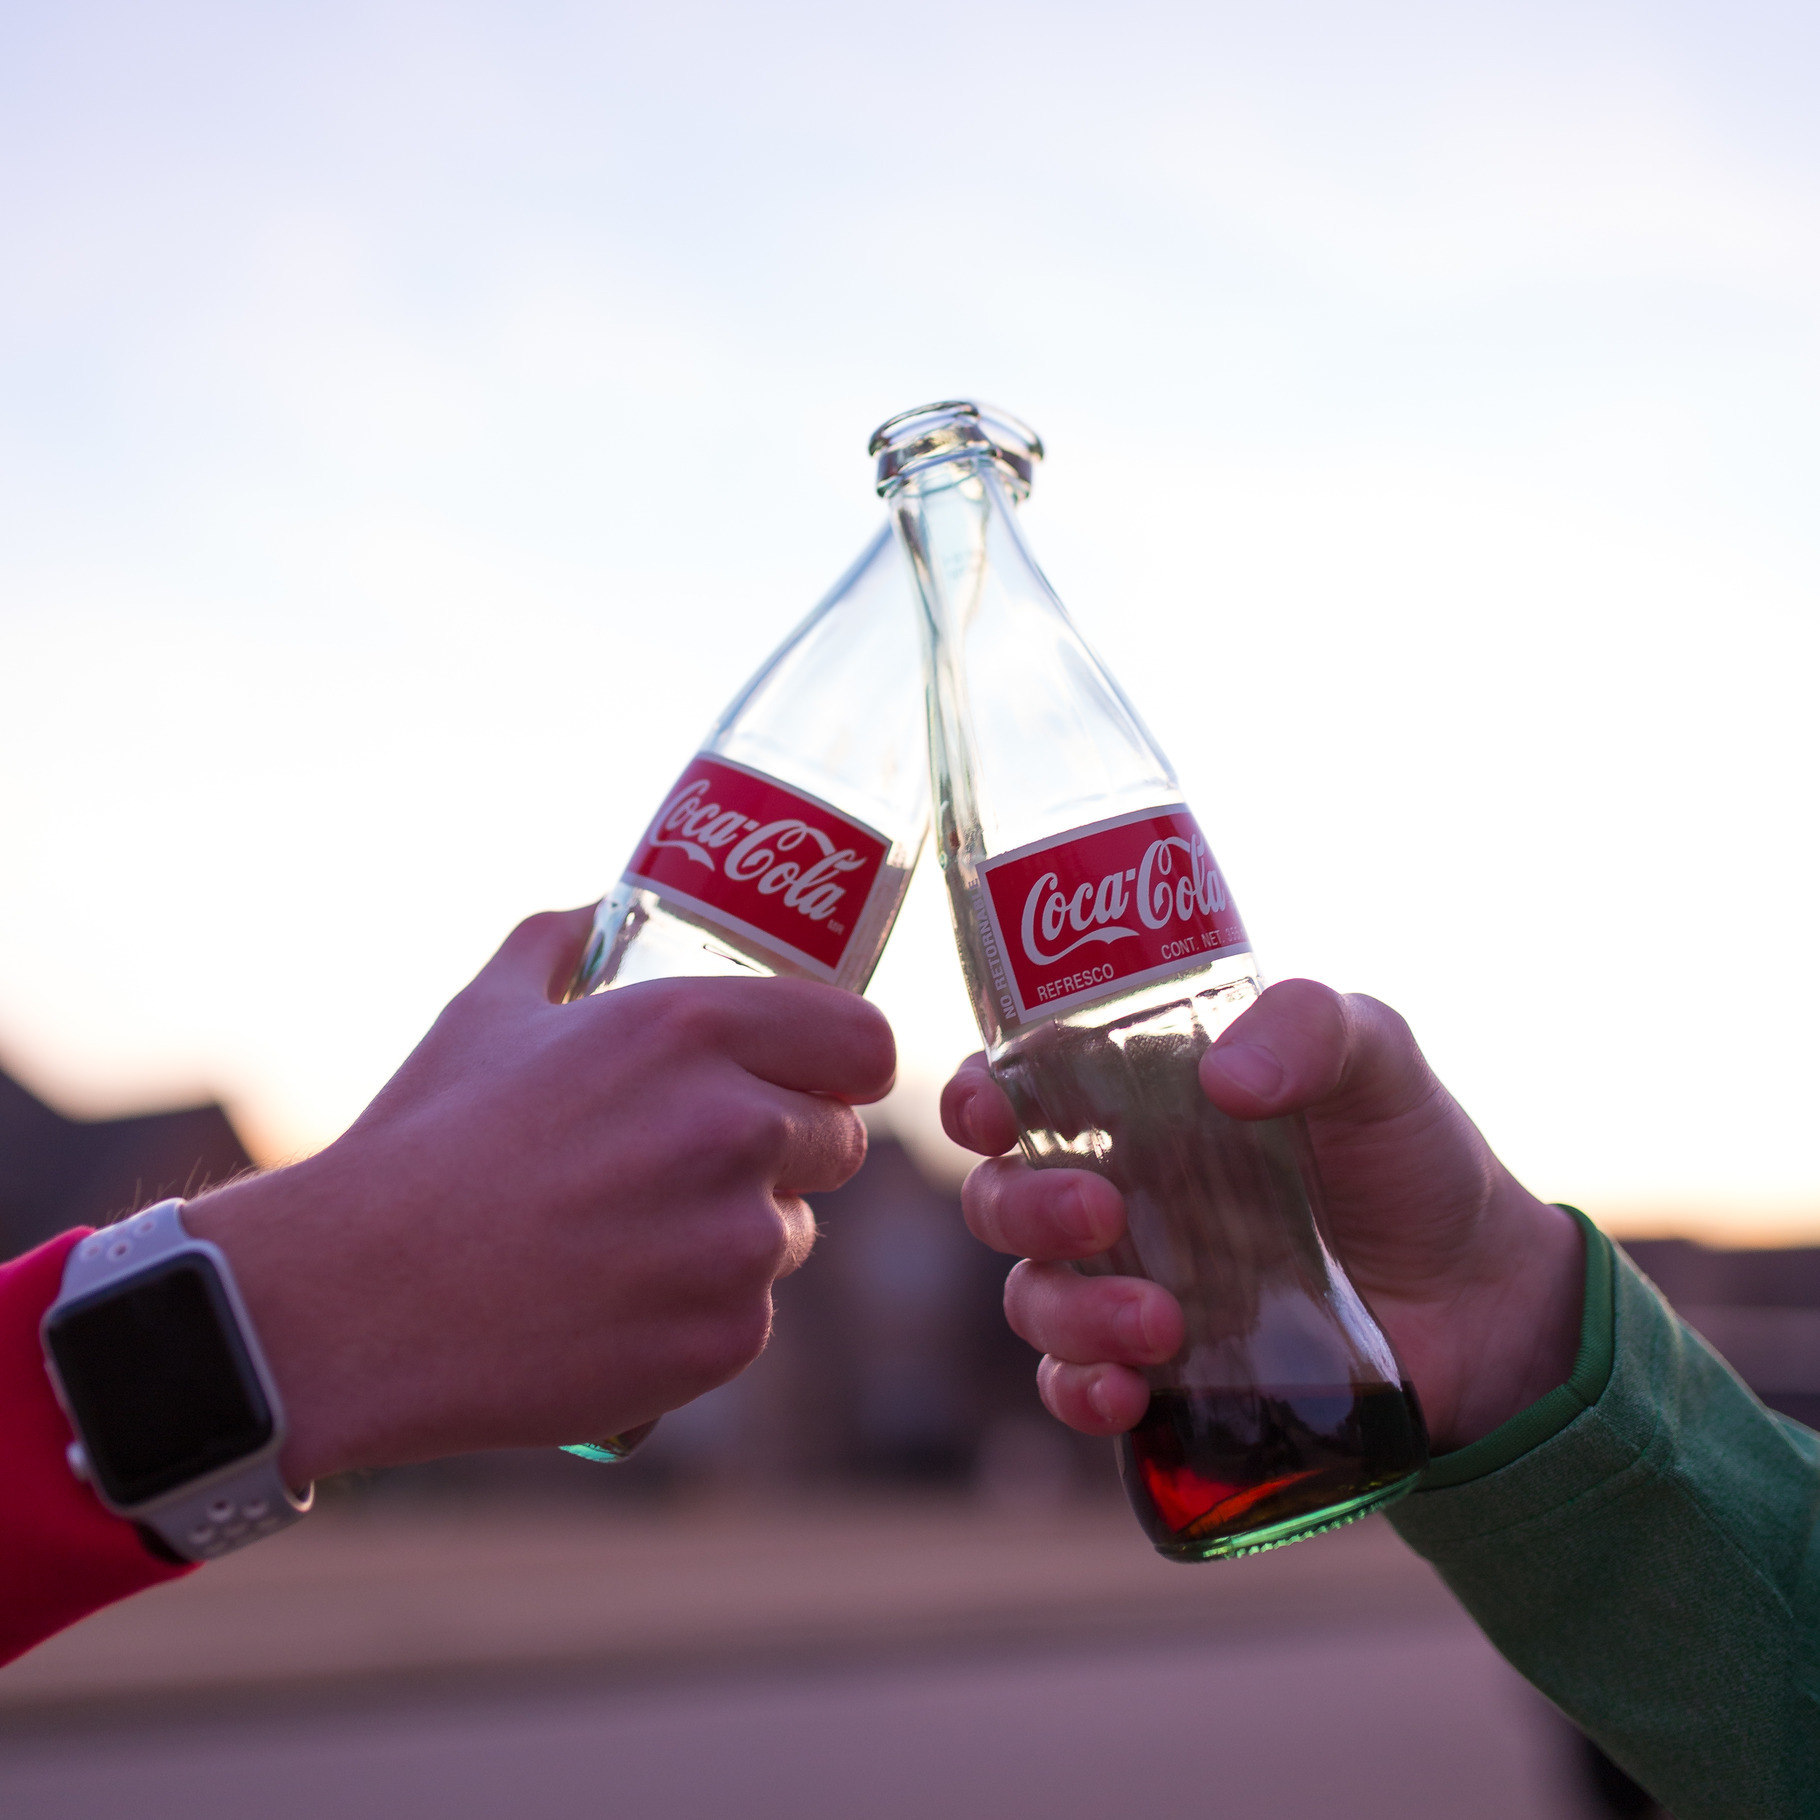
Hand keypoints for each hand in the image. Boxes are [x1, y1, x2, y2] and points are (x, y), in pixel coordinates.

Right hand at [185, 907, 894, 1483]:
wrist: (352, 1302)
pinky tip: (617, 1307)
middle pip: (840, 1142)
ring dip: (740, 1237)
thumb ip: (557, 944)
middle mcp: (735, 1125)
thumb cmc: (420, 1147)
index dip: (845, 1068)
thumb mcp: (486, 1013)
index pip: (864, 1043)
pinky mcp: (724, 1336)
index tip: (821, 1084)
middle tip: (693, 1172)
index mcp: (692, 1028)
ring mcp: (736, 1239)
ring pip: (794, 1234)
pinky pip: (752, 1317)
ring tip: (628, 1243)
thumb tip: (590, 910)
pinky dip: (703, 1317)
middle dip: (786, 1155)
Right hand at [941, 980, 1582, 1453]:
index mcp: (1141, 1106)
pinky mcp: (1163, 1375)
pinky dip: (1079, 1393)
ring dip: (1068, 1312)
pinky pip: (1074, 1387)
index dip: (977, 1098)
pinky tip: (1125, 1394)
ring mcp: (1134, 1286)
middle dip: (1024, 1208)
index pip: (1017, 1090)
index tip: (990, 1109)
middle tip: (1099, 1214)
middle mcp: (1120, 1194)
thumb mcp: (1378, 1059)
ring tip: (1161, 1321)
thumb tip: (1223, 1078)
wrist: (1488, 1301)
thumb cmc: (1414, 1156)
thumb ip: (1312, 1027)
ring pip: (1033, 1300)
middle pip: (1001, 1199)